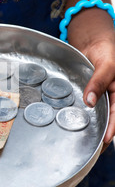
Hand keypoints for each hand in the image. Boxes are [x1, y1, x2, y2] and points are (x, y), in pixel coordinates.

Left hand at [82, 37, 114, 151]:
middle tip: (93, 148)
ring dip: (93, 125)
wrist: (93, 38)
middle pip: (110, 117)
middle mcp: (114, 95)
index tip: (105, 140)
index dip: (113, 127)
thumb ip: (99, 82)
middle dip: (103, 131)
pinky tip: (75, 121)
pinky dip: (83, 113)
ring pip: (99, 113)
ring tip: (84, 140)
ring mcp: (102, 94)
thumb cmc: (106, 47)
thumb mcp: (107, 64)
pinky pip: (88, 105)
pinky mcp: (91, 92)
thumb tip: (90, 102)